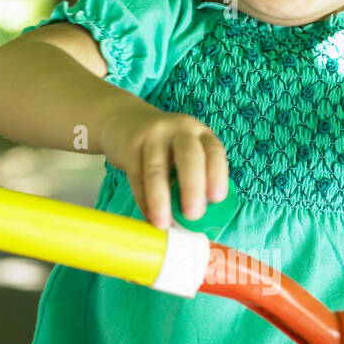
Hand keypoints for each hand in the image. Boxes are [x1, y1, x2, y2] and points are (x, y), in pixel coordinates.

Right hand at [102, 107, 229, 228]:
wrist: (125, 120)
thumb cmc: (164, 146)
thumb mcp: (184, 151)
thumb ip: (195, 176)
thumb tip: (201, 220)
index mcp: (200, 134)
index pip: (214, 151)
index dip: (217, 174)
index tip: (216, 199)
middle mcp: (179, 131)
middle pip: (189, 157)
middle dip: (192, 187)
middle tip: (192, 215)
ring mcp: (152, 136)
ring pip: (157, 169)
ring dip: (160, 199)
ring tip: (163, 223)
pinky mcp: (130, 146)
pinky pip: (136, 176)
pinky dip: (143, 200)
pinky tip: (148, 215)